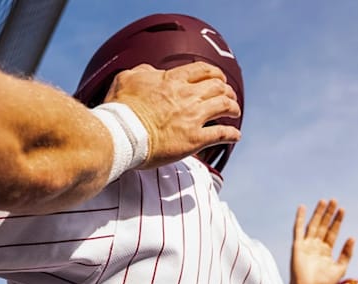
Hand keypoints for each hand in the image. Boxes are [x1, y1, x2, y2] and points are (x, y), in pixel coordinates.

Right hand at [105, 63, 240, 169]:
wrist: (122, 134)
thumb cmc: (121, 109)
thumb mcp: (126, 78)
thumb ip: (142, 71)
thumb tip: (151, 70)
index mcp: (172, 80)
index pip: (202, 70)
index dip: (214, 73)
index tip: (218, 78)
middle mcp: (187, 96)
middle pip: (218, 86)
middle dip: (227, 89)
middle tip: (228, 95)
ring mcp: (193, 117)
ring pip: (225, 106)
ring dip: (233, 107)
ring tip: (234, 111)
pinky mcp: (194, 139)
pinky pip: (221, 134)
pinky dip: (232, 134)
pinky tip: (236, 136)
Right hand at [290, 200, 353, 283]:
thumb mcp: (340, 268)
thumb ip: (346, 253)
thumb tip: (352, 238)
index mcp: (325, 251)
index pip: (332, 232)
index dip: (337, 221)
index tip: (342, 210)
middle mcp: (316, 246)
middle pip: (323, 226)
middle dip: (329, 214)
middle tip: (334, 201)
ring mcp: (306, 245)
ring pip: (313, 225)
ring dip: (318, 213)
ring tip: (324, 201)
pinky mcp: (297, 246)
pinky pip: (298, 229)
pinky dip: (300, 218)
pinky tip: (302, 208)